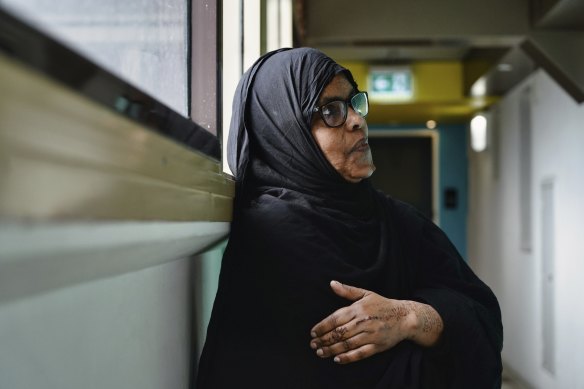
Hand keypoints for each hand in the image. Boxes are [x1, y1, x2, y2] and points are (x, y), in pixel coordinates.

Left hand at [309, 281, 442, 363]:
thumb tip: (332, 283)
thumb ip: (347, 291)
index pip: (335, 318)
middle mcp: (363, 322)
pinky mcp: (377, 346)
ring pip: (347, 344)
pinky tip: (337, 359)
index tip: (313, 332)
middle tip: (313, 345)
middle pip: (339, 332)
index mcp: (358, 308)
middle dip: (324, 340)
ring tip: (321, 352)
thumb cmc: (383, 305)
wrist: (405, 317)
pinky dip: (348, 357)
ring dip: (332, 350)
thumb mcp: (366, 294)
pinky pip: (360, 353)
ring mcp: (370, 335)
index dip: (322, 326)